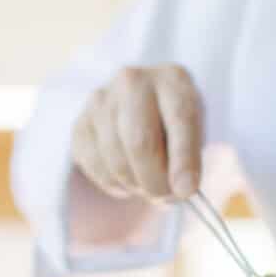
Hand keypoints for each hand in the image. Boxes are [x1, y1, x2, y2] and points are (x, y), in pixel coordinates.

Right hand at [72, 64, 203, 202]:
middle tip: (165, 197)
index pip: (180, 119)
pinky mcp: (81, 122)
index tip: (186, 191)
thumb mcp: (195, 130)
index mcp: (173, 79)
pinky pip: (94, 165)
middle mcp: (134, 81)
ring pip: (116, 159)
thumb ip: (190, 158)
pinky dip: (113, 183)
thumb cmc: (173, 123)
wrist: (140, 105)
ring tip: (147, 185)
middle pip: (140, 143)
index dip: (184, 160)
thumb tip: (179, 190)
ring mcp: (102, 99)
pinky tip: (126, 178)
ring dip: (134, 185)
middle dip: (155, 181)